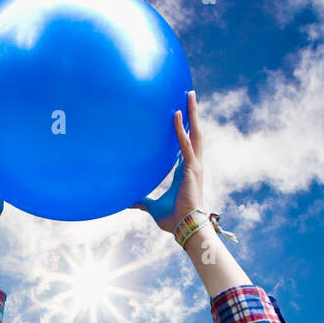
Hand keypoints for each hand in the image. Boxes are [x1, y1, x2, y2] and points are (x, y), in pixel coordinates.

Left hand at [130, 89, 203, 233]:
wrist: (185, 227)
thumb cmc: (174, 219)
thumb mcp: (153, 208)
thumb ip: (142, 201)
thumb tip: (128, 201)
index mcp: (186, 171)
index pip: (186, 144)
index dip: (185, 129)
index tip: (181, 115)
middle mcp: (193, 164)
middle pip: (195, 133)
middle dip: (193, 113)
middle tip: (189, 94)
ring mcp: (194, 165)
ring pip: (195, 133)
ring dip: (192, 113)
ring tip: (189, 95)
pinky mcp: (192, 168)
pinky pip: (185, 145)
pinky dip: (181, 129)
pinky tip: (176, 114)